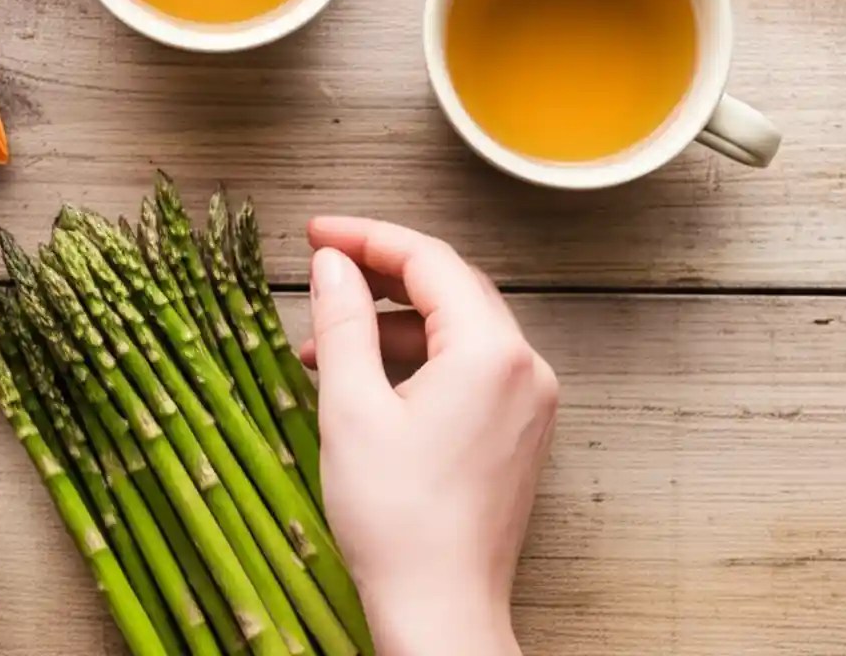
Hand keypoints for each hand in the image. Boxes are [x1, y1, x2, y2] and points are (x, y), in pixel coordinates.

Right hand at [302, 218, 558, 655]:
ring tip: (328, 347)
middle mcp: (525, 368)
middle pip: (451, 288)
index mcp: (490, 353)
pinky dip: (419, 361)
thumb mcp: (350, 407)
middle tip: (324, 268)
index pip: (428, 260)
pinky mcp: (520, 432)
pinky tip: (369, 381)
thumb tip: (331, 264)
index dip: (366, 237)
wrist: (441, 610)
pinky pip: (470, 369)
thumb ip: (342, 320)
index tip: (316, 234)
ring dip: (395, 324)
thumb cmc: (397, 521)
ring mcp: (529, 402)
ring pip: (458, 329)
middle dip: (382, 274)